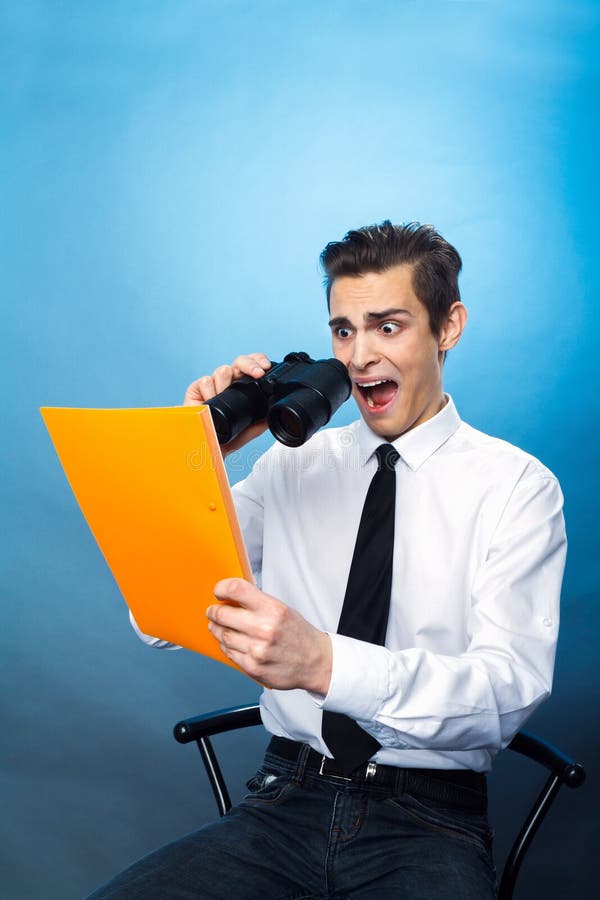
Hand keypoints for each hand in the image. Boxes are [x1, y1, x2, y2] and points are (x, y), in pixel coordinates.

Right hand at [184, 353, 271, 453]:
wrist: (204, 446)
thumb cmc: (224, 437)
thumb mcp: (247, 430)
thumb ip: (260, 423)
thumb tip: (273, 414)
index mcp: (242, 387)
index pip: (251, 367)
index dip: (259, 361)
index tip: (266, 367)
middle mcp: (228, 382)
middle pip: (240, 362)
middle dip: (250, 365)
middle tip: (258, 373)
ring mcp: (213, 384)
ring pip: (223, 370)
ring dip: (226, 384)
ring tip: (223, 397)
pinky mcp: (197, 387)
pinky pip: (206, 381)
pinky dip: (210, 392)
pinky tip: (209, 402)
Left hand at [206, 578, 331, 693]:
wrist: (315, 662)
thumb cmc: (298, 634)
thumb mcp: (283, 609)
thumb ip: (257, 603)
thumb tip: (230, 597)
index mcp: (273, 609)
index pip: (236, 589)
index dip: (222, 588)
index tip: (219, 591)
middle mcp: (264, 629)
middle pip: (222, 614)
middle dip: (214, 612)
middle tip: (212, 611)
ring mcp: (257, 650)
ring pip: (223, 635)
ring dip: (217, 629)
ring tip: (218, 626)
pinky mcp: (253, 667)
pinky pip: (229, 653)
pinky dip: (225, 646)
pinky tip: (229, 642)